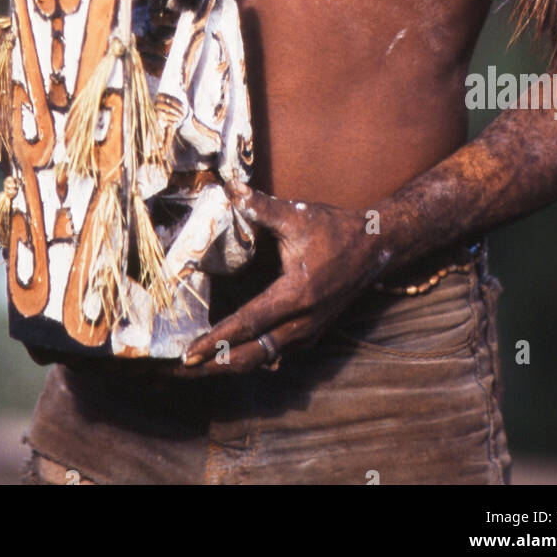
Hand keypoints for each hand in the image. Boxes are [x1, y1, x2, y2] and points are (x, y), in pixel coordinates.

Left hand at [169, 182, 383, 377]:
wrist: (375, 248)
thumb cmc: (335, 230)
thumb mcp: (298, 216)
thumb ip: (261, 206)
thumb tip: (229, 187)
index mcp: (296, 294)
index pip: (249, 323)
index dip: (217, 339)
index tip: (188, 353)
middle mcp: (302, 322)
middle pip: (252, 355)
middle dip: (215, 365)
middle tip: (181, 370)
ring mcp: (308, 333)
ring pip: (263, 359)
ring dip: (230, 366)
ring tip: (198, 369)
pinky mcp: (310, 334)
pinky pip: (275, 355)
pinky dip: (250, 359)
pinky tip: (229, 358)